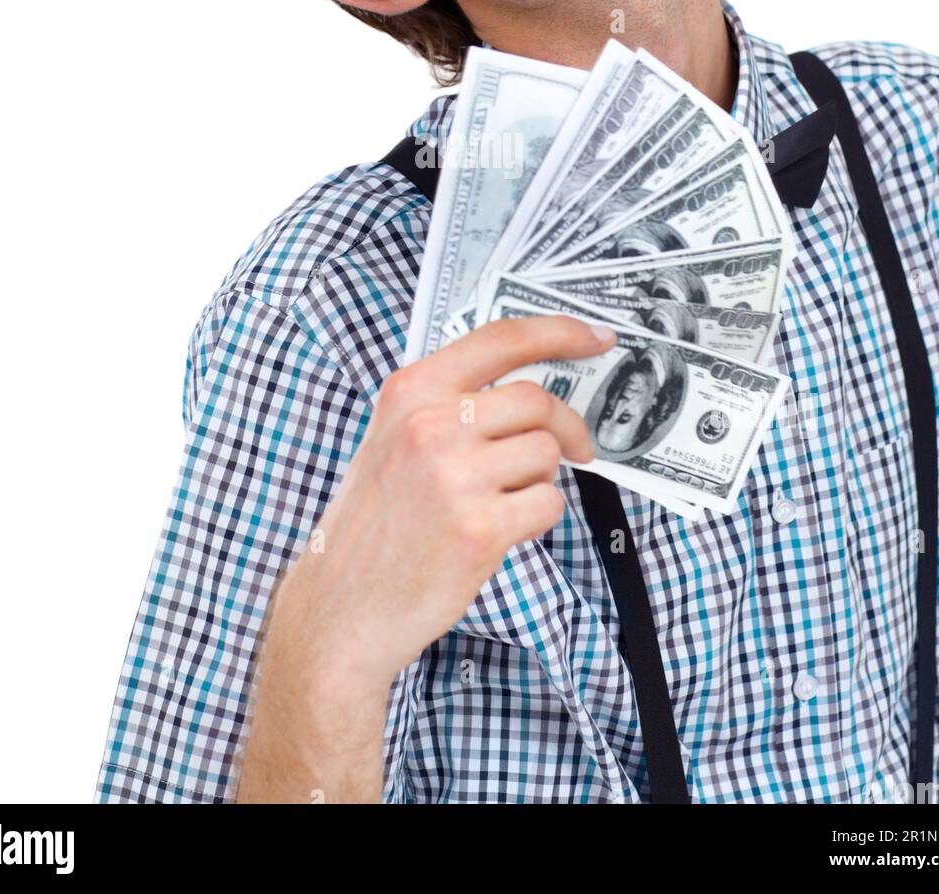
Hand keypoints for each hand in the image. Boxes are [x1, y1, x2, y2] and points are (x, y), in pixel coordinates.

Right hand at [277, 314, 615, 691]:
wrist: (342, 605)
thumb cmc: (374, 523)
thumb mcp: (392, 437)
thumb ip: (448, 403)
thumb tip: (529, 387)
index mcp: (410, 391)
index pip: (502, 339)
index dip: (560, 333)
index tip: (596, 338)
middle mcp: (430, 425)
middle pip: (536, 399)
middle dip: (567, 425)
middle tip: (577, 447)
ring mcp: (454, 476)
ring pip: (547, 453)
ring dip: (542, 477)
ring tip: (506, 500)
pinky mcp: (479, 528)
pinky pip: (547, 504)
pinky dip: (539, 517)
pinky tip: (503, 530)